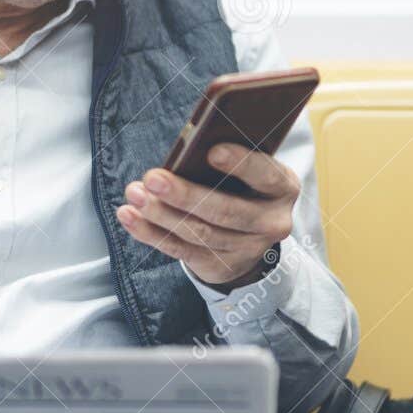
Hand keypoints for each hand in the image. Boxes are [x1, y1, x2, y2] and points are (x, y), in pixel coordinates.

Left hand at [116, 145, 298, 288]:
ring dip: (161, 214)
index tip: (212, 151)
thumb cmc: (241, 184)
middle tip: (153, 179)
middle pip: (225, 211)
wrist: (250, 236)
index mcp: (282, 188)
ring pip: (200, 233)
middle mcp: (271, 222)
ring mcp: (247, 249)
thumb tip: (188, 147)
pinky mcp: (220, 265)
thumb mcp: (248, 169)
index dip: (241, 164)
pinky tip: (130, 217)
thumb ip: (229, 159)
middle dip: (185, 195)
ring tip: (135, 195)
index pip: (265, 175)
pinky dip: (151, 233)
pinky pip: (181, 250)